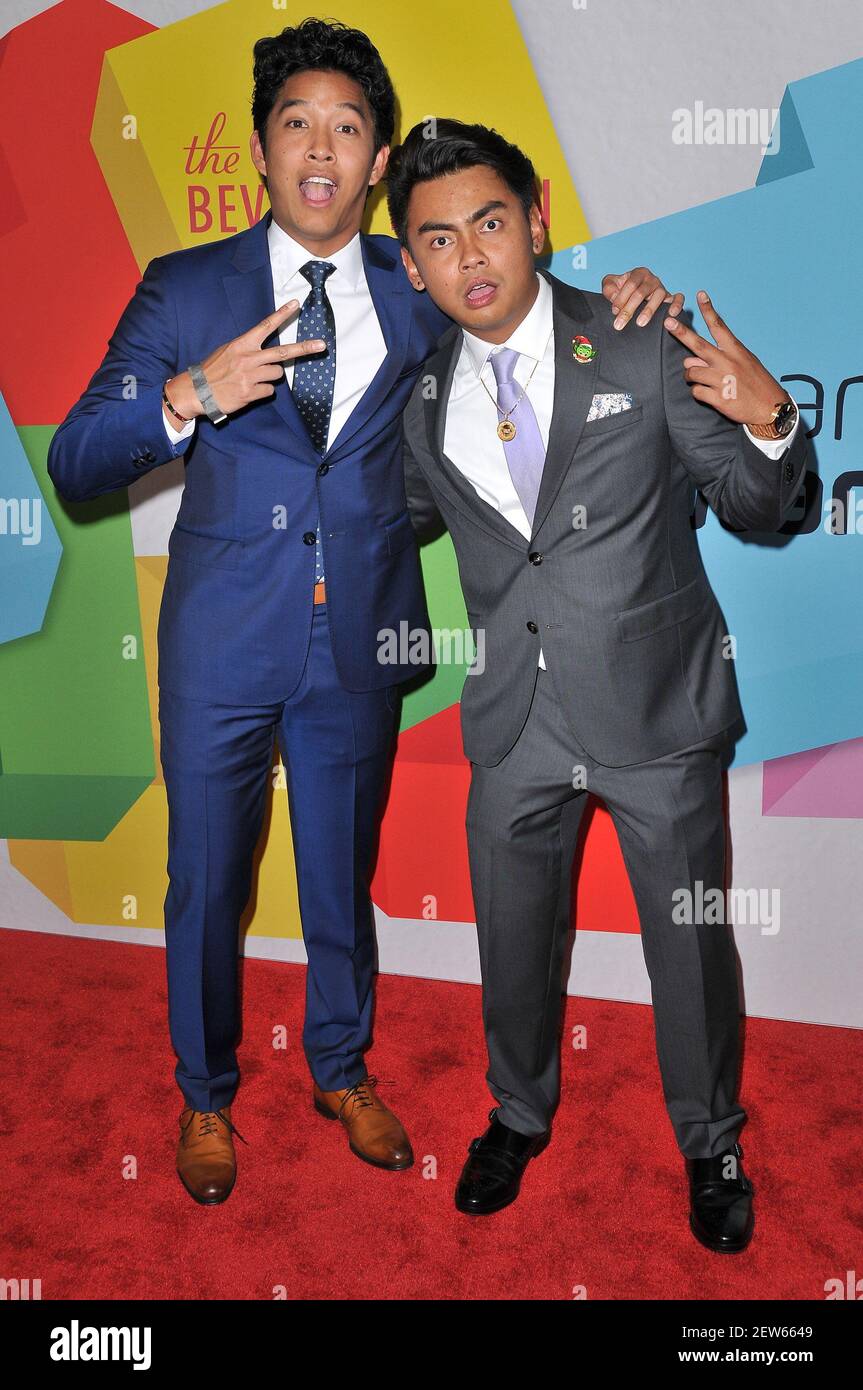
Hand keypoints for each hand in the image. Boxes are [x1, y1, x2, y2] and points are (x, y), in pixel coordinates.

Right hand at [169, 301, 325, 418]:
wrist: (197, 391)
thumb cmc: (214, 370)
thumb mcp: (227, 351)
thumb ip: (247, 349)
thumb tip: (266, 354)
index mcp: (242, 344)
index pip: (265, 326)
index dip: (281, 315)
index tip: (296, 304)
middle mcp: (248, 358)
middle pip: (283, 352)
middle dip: (304, 348)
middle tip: (321, 345)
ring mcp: (250, 376)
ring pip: (276, 374)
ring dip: (269, 376)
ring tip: (252, 378)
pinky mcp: (250, 393)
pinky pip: (268, 391)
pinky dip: (262, 391)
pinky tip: (248, 390)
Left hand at [601, 267, 684, 329]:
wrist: (633, 298)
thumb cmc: (621, 291)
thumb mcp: (611, 286)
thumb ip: (609, 288)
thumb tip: (615, 297)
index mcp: (638, 273)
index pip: (630, 284)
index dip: (622, 298)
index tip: (614, 311)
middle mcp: (652, 279)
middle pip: (641, 292)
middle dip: (629, 309)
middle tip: (619, 324)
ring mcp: (662, 288)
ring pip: (658, 296)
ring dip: (649, 310)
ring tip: (640, 323)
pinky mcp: (671, 298)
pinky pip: (678, 298)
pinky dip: (676, 305)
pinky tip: (670, 315)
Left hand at [663, 290, 790, 425]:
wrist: (770, 408)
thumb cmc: (755, 383)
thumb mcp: (743, 363)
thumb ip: (717, 359)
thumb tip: (690, 360)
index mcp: (736, 351)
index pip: (719, 326)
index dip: (708, 310)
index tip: (700, 294)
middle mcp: (728, 362)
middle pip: (698, 345)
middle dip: (681, 332)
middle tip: (667, 322)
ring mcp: (722, 380)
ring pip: (691, 371)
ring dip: (691, 375)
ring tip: (701, 379)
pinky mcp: (718, 398)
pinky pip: (696, 391)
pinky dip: (699, 393)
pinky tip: (709, 395)